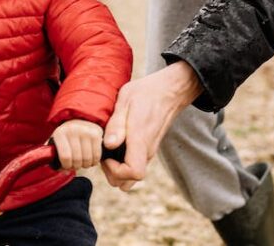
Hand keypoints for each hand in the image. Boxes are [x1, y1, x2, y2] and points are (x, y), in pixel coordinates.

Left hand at [50, 119, 103, 171]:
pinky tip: (91, 159)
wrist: (78, 121)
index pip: (65, 157)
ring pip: (87, 158)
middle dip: (76, 166)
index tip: (67, 166)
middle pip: (77, 159)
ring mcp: (85, 131)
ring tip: (83, 162)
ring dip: (85, 165)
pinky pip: (97, 155)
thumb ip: (55, 159)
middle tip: (76, 165)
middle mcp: (72, 129)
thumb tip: (65, 172)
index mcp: (60, 133)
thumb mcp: (56, 144)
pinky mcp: (96, 133)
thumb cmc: (66, 138)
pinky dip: (94, 161)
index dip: (67, 166)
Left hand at [100, 61, 201, 191]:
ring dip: (117, 171)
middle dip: (112, 174)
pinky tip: (116, 145)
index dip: (116, 171)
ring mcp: (149, 152)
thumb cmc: (146, 93)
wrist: (169, 91)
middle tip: (104, 153)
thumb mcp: (126, 100)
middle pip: (129, 182)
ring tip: (109, 150)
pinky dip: (123, 164)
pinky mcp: (148, 149)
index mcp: (141, 139)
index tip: (106, 156)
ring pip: (132, 177)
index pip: (134, 172)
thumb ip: (117, 124)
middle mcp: (147, 150)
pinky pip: (135, 166)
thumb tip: (109, 145)